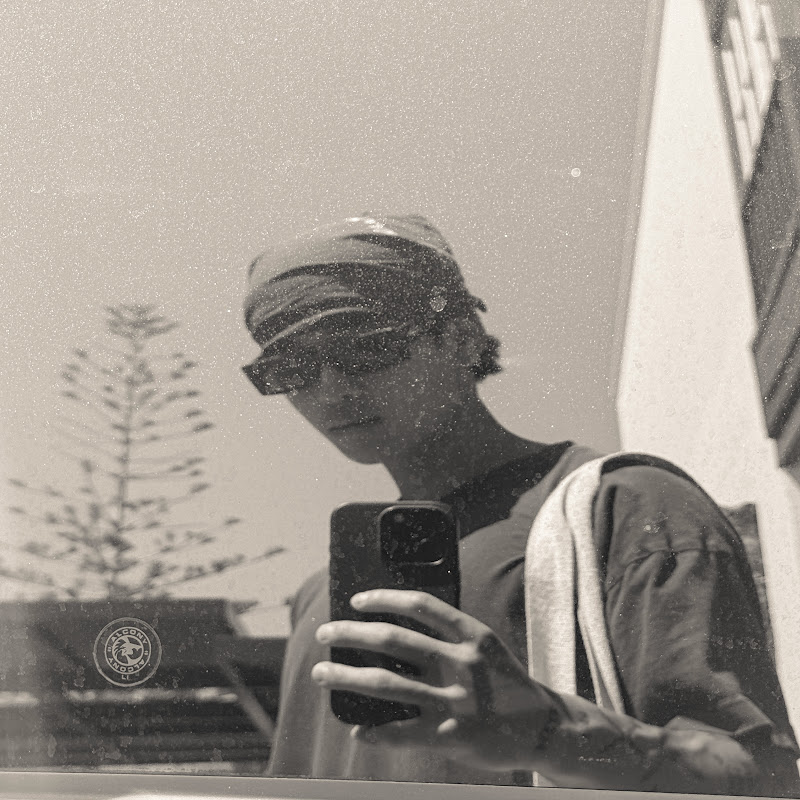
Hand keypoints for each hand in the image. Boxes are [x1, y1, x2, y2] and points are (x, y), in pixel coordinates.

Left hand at [312, 589, 554, 772]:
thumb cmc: (505, 683)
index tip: (356, 600)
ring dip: (347, 676)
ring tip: (322, 673)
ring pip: (386, 683)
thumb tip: (392, 632)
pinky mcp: (450, 735)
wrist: (544, 729)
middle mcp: (461, 663)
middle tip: (325, 633)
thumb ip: (449, 639)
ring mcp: (455, 700)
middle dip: (352, 634)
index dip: (384, 598)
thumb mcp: (485, 649)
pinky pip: (400, 732)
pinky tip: (357, 729)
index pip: (421, 605)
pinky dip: (373, 730)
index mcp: (471, 635)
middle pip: (393, 640)